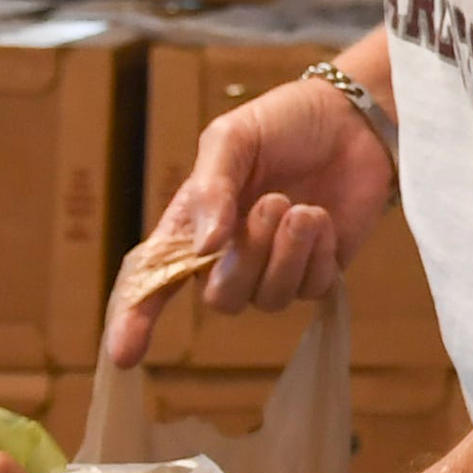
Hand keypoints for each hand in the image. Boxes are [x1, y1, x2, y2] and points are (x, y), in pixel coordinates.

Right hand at [108, 76, 394, 364]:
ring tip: (303, 208)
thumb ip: (211, 189)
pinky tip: (322, 218)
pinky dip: (317, 255)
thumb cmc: (281, 123)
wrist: (349, 117)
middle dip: (248, 257)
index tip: (123, 355)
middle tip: (274, 201)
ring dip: (287, 253)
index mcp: (192, 226)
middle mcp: (228, 256)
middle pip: (221, 299)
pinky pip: (311, 290)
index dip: (134, 319)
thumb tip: (204, 248)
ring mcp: (274, 267)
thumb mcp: (231, 139)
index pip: (154, 281)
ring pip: (268, 299)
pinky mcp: (318, 271)